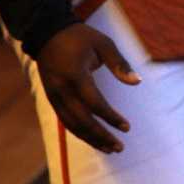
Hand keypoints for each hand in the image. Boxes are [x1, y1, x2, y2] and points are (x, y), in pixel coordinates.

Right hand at [35, 23, 139, 153]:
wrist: (47, 33)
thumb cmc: (80, 37)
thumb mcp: (103, 44)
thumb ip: (119, 64)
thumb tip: (137, 82)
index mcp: (75, 75)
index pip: (94, 103)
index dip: (111, 117)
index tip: (127, 127)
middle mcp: (62, 89)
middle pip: (82, 120)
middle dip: (102, 136)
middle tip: (120, 147)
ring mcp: (54, 96)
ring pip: (72, 125)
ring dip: (91, 139)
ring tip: (110, 149)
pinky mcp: (51, 99)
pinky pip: (66, 121)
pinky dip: (80, 132)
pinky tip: (94, 139)